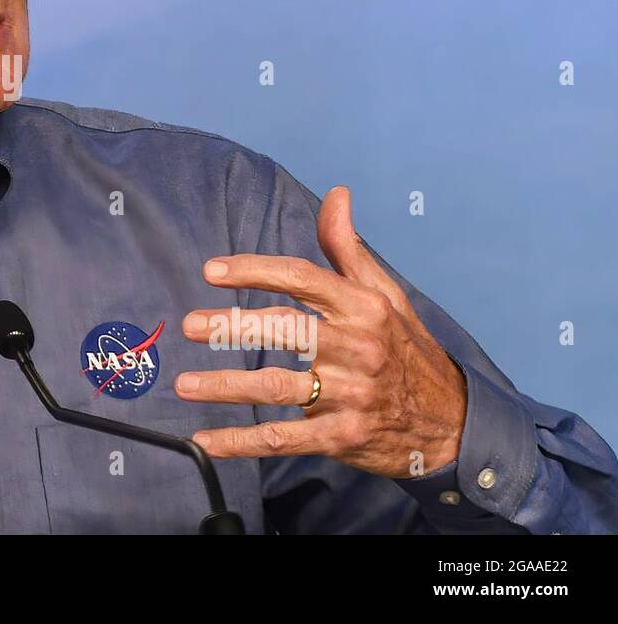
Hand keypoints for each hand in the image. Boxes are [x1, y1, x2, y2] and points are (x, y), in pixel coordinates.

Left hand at [175, 186, 467, 477]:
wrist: (453, 423)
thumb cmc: (405, 350)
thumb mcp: (386, 295)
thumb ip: (348, 248)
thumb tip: (336, 195)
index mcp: (364, 308)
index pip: (302, 279)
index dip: (255, 271)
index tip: (211, 271)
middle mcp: (358, 348)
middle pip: (285, 330)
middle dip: (232, 327)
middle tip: (189, 325)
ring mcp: (351, 394)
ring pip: (277, 386)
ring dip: (226, 386)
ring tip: (184, 384)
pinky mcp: (343, 437)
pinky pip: (284, 438)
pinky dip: (242, 442)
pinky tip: (206, 440)